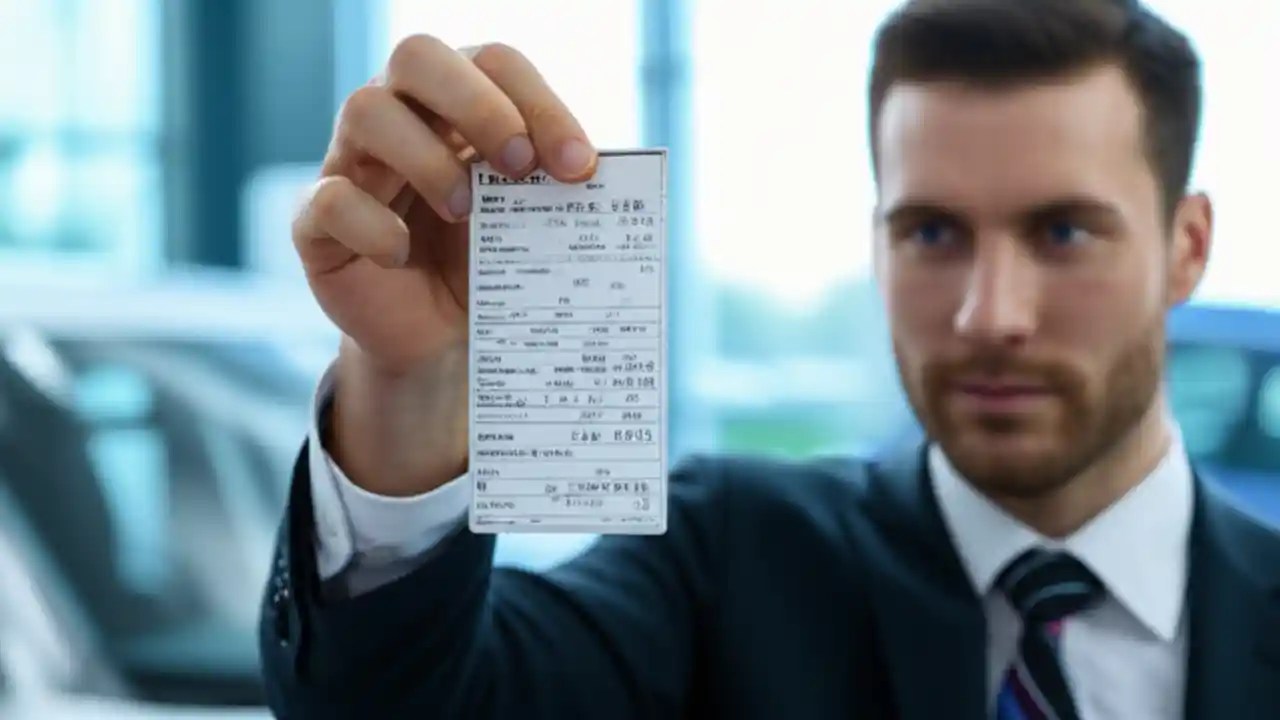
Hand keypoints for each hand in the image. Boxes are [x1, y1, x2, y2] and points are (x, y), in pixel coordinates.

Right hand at [293, 36, 597, 494]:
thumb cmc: (490, 266)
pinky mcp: (317, 224)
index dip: (539, 103)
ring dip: (426, 159)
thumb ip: (556, 191)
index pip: (494, 63)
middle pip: (418, 55)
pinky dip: (373, 226)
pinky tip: (404, 256)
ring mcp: (350, 164)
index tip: (580, 166)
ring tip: (465, 213)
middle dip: (477, 105)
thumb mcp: (530, 225)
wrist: (442, 342)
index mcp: (458, 103)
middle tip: (520, 166)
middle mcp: (400, 116)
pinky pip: (328, 201)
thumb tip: (599, 176)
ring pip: (364, 110)